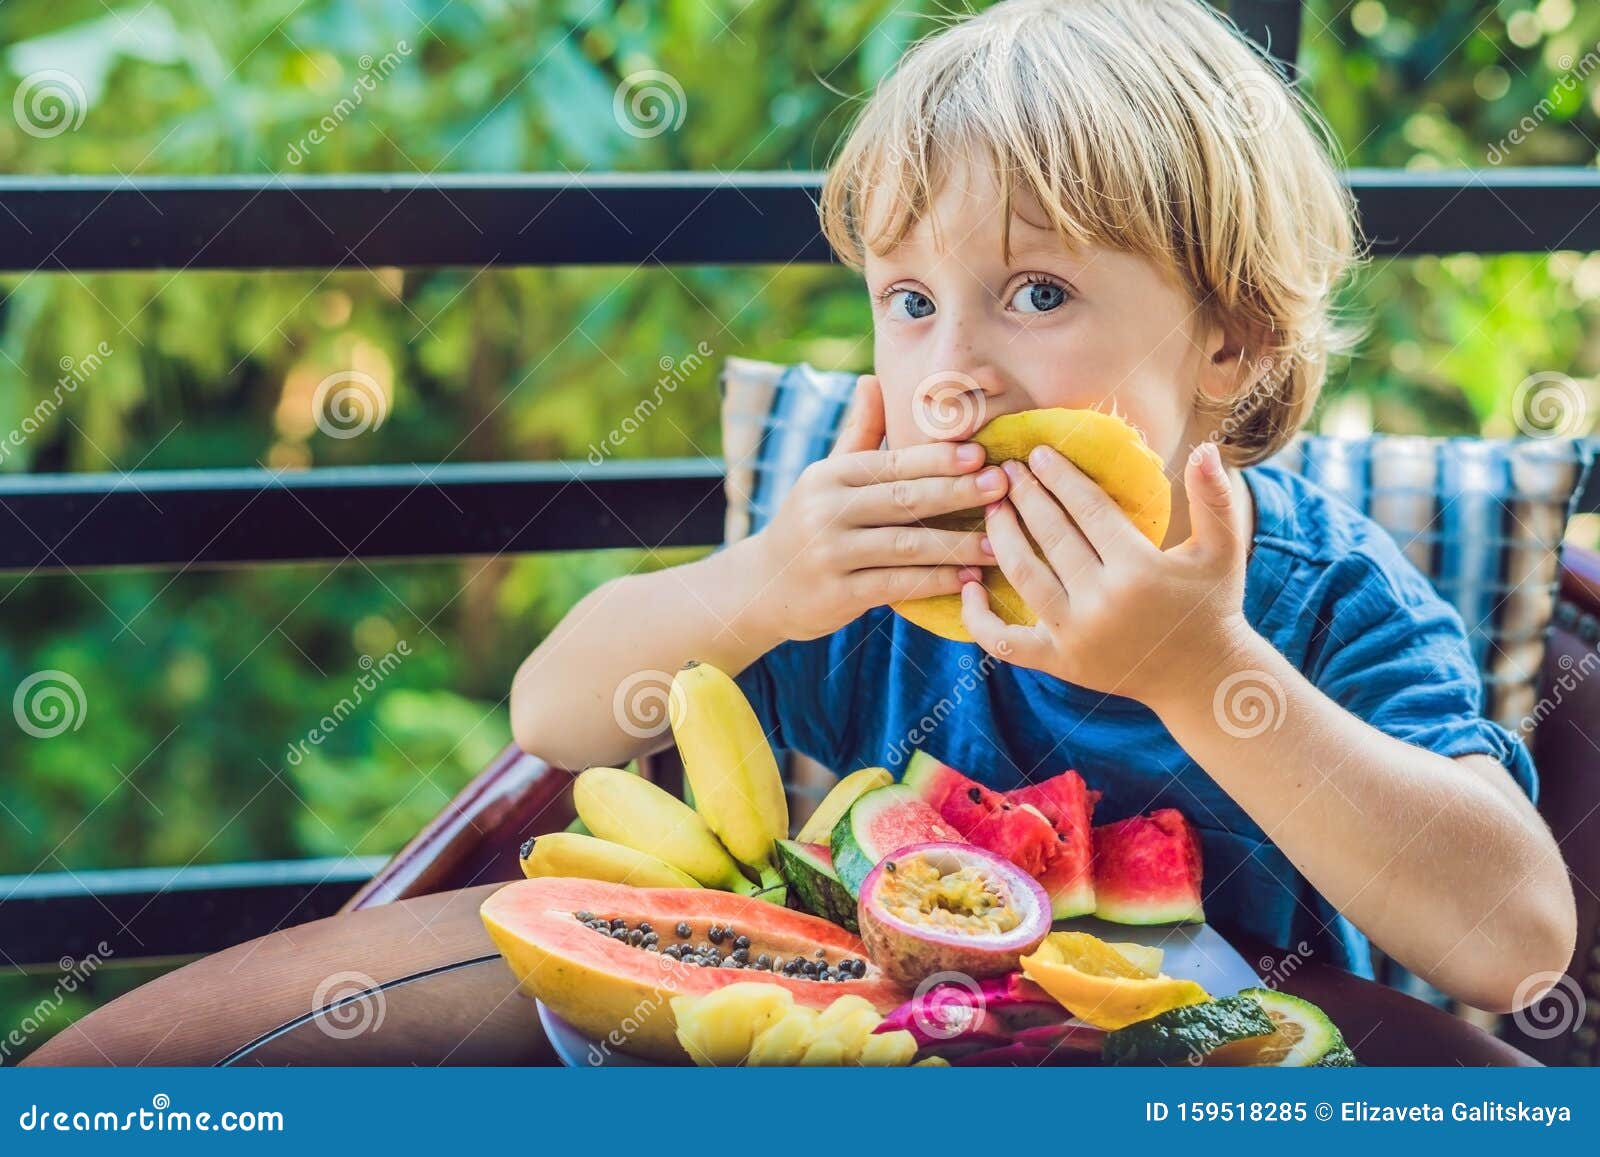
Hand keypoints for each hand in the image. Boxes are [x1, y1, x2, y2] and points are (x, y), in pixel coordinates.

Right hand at [747, 373, 1008, 640]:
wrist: (763, 586)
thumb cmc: (810, 522)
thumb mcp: (827, 475)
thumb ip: (859, 433)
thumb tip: (872, 379)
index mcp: (829, 476)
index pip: (893, 463)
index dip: (939, 459)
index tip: (982, 454)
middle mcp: (825, 511)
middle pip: (904, 499)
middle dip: (957, 492)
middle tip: (1001, 487)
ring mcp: (830, 554)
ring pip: (906, 546)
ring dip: (956, 544)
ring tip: (998, 542)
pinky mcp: (837, 594)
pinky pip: (897, 585)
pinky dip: (935, 581)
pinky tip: (967, 579)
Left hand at [960, 439, 1253, 706]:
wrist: (1200, 679)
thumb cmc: (1210, 606)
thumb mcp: (1223, 550)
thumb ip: (1214, 498)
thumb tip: (1205, 448)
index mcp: (1139, 570)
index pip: (1087, 509)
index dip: (1059, 476)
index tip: (1037, 453)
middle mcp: (1102, 602)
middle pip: (1050, 536)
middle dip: (1025, 495)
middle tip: (1006, 469)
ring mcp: (1075, 636)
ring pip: (1023, 575)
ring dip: (1001, 536)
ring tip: (993, 506)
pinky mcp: (1058, 662)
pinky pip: (1004, 642)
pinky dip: (978, 617)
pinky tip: (966, 584)